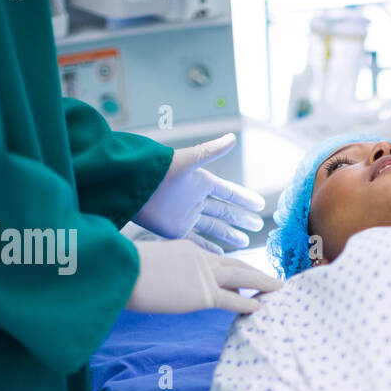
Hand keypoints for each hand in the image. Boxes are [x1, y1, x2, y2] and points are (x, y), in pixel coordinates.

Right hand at [126, 239, 281, 313]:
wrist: (120, 270)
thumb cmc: (123, 270)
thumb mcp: (147, 266)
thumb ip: (163, 273)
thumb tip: (159, 286)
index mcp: (186, 249)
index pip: (216, 261)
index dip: (232, 271)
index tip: (245, 279)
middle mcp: (200, 258)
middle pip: (235, 264)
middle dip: (256, 272)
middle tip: (272, 279)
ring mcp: (203, 274)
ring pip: (242, 277)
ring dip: (263, 282)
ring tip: (279, 289)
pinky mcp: (202, 293)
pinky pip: (232, 299)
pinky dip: (248, 302)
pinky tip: (260, 307)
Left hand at [134, 133, 265, 251]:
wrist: (129, 187)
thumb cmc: (156, 171)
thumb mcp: (187, 161)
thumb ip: (210, 152)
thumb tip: (233, 137)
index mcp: (201, 183)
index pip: (229, 192)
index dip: (244, 199)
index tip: (260, 205)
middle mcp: (195, 199)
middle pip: (224, 212)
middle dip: (241, 219)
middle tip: (259, 226)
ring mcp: (186, 215)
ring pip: (214, 227)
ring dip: (229, 235)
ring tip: (245, 242)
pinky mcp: (175, 229)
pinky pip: (196, 240)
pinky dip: (208, 247)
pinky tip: (220, 253)